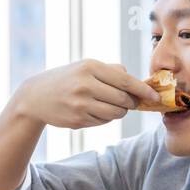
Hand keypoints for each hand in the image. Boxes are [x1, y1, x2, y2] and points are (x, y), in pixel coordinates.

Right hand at [12, 59, 160, 128]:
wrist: (35, 96)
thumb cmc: (66, 79)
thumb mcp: (85, 67)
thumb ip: (112, 71)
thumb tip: (136, 81)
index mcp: (90, 67)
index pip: (125, 80)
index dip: (143, 90)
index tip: (154, 96)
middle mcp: (85, 85)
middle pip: (123, 100)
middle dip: (131, 103)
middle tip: (130, 102)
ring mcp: (81, 104)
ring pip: (116, 114)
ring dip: (119, 112)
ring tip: (110, 105)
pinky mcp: (78, 120)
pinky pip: (103, 122)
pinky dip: (105, 118)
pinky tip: (94, 111)